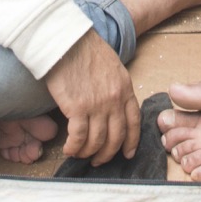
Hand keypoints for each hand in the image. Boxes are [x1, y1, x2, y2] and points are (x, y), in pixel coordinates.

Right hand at [42, 30, 139, 164]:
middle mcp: (115, 100)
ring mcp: (97, 105)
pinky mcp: (77, 108)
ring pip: (97, 141)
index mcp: (125, 88)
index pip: (133, 122)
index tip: (127, 154)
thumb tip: (110, 106)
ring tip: (80, 155)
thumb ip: (115, 87)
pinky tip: (68, 149)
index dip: (131, 142)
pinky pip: (78, 138)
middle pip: (116, 137)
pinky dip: (74, 147)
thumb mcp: (111, 67)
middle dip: (108, 154)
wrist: (66, 40)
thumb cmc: (84, 49)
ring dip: (88, 153)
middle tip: (99, 161)